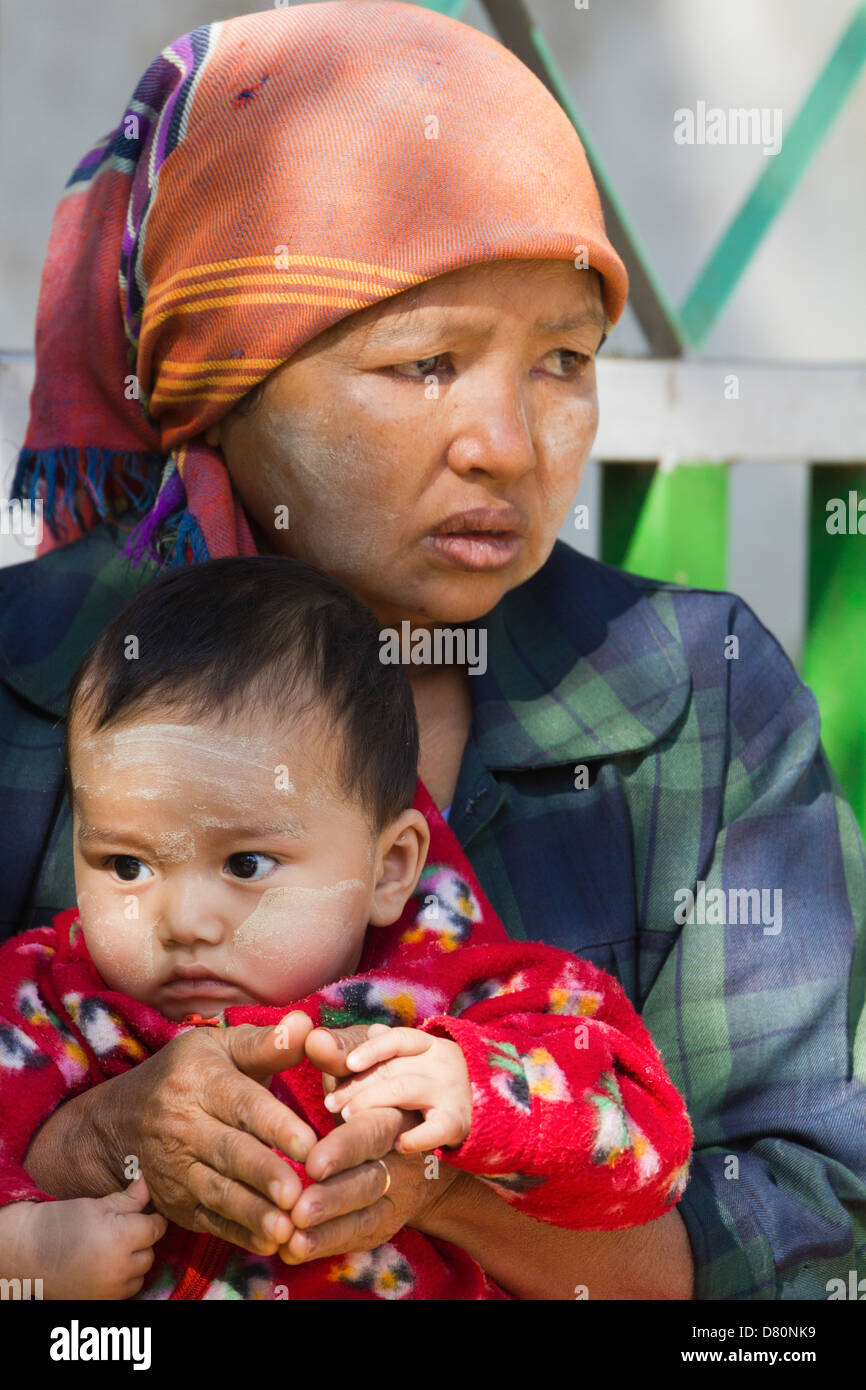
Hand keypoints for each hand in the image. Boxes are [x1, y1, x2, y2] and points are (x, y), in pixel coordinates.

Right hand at [3, 1176, 166, 1299]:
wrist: (28, 1253)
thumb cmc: (61, 1223)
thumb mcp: (97, 1205)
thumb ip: (130, 1199)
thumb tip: (150, 1182)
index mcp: (120, 1238)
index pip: (155, 1229)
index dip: (154, 1218)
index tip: (149, 1214)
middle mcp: (119, 1268)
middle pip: (150, 1253)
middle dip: (142, 1241)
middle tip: (124, 1230)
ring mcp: (110, 1290)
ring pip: (140, 1275)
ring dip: (134, 1263)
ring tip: (114, 1250)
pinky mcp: (101, 1302)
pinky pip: (126, 1292)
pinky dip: (123, 1280)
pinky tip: (107, 1267)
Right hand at [97, 1010, 318, 1255]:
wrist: (120, 1121)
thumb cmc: (189, 1074)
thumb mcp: (220, 1047)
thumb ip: (267, 1042)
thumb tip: (305, 1023)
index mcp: (201, 1083)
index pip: (242, 1105)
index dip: (276, 1125)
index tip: (310, 1143)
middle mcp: (184, 1127)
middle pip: (229, 1152)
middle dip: (264, 1173)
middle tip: (299, 1192)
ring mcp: (177, 1170)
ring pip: (219, 1192)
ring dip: (253, 1212)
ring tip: (287, 1226)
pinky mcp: (177, 1204)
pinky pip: (211, 1221)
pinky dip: (240, 1234)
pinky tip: (271, 1242)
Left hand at [277, 1025, 463, 1263]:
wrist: (415, 1136)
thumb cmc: (368, 1089)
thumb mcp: (357, 1066)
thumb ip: (334, 1052)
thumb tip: (310, 1033)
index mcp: (395, 1107)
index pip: (375, 1127)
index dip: (347, 1143)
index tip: (316, 1153)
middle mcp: (403, 1148)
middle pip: (373, 1167)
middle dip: (338, 1181)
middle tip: (300, 1200)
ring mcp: (399, 1188)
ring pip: (368, 1205)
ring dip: (331, 1218)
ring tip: (293, 1229)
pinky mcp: (388, 1217)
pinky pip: (362, 1232)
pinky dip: (329, 1241)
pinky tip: (296, 1248)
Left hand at [322, 1023, 472, 1151]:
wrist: (484, 1110)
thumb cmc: (429, 1086)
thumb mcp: (407, 1064)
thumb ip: (376, 1051)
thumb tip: (343, 1034)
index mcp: (427, 1045)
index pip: (398, 1038)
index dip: (371, 1049)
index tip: (347, 1064)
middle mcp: (440, 1062)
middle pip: (393, 1068)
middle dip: (357, 1085)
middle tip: (330, 1104)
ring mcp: (450, 1091)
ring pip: (405, 1089)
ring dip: (372, 1102)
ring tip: (347, 1117)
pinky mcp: (458, 1122)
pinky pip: (436, 1128)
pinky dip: (417, 1137)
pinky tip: (397, 1144)